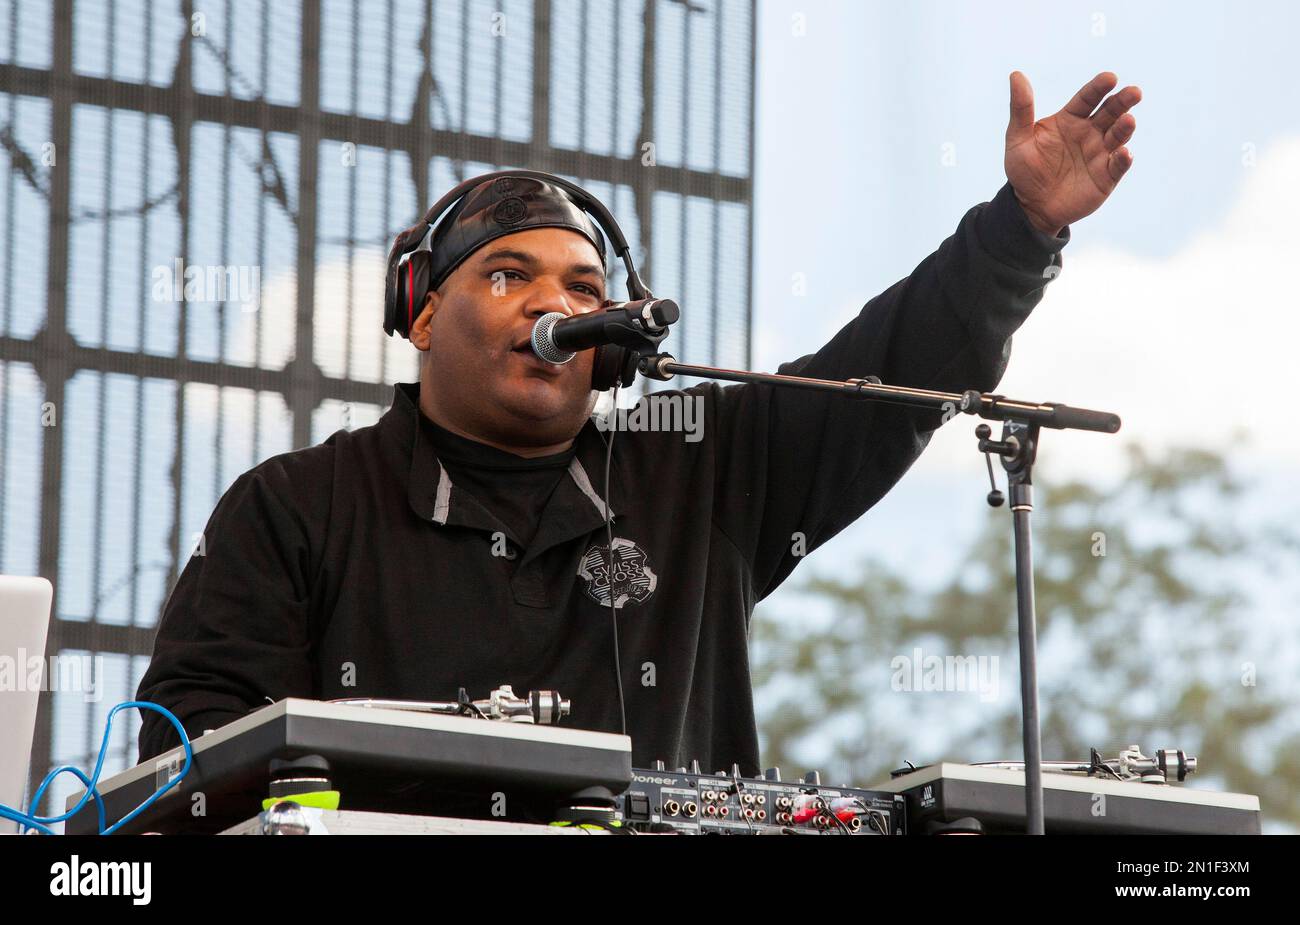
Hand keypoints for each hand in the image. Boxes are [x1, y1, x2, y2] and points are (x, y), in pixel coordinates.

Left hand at [1004, 71, 1140, 236]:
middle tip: (1134, 92)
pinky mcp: (1106, 177)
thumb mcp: (1018, 139)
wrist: (1030, 207)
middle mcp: (1090, 133)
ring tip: (1127, 120)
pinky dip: (1123, 159)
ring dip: (1124, 128)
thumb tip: (1016, 75)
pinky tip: (1123, 153)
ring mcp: (1100, 154)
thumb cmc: (1024, 171)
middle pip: (1110, 112)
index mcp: (1070, 119)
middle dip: (1123, 101)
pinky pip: (1118, 166)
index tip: (1110, 78)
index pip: (1087, 98)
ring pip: (1118, 136)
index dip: (1099, 88)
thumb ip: (1021, 109)